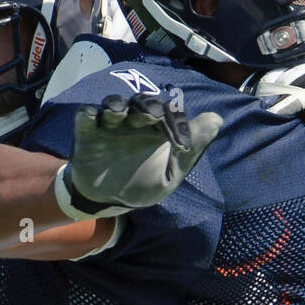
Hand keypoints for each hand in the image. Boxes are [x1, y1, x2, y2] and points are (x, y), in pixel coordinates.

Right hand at [54, 94, 221, 218]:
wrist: (109, 202)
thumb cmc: (141, 184)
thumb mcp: (171, 172)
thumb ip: (192, 147)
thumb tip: (218, 119)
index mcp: (156, 129)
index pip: (169, 113)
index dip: (177, 122)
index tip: (182, 146)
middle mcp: (133, 122)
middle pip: (141, 102)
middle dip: (148, 106)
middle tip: (154, 116)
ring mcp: (109, 126)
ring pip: (113, 104)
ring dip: (117, 105)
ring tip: (119, 114)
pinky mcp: (87, 135)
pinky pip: (85, 117)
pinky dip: (88, 113)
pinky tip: (93, 117)